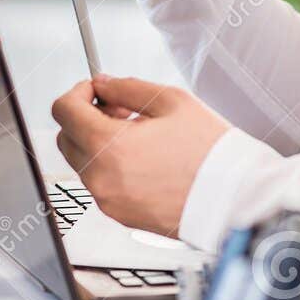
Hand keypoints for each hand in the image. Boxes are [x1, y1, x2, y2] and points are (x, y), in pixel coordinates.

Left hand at [51, 75, 228, 238]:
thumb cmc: (212, 154)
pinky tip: (144, 158)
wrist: (236, 200)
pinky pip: (101, 183)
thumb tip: (103, 84)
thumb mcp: (172, 102)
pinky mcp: (120, 215)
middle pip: (66, 137)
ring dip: (99, 142)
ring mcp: (108, 200)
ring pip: (83, 161)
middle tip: (119, 110)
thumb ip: (127, 87)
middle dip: (85, 117)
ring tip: (139, 135)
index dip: (77, 92)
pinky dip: (111, 166)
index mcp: (108, 147)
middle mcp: (101, 178)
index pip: (63, 111)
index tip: (94, 90)